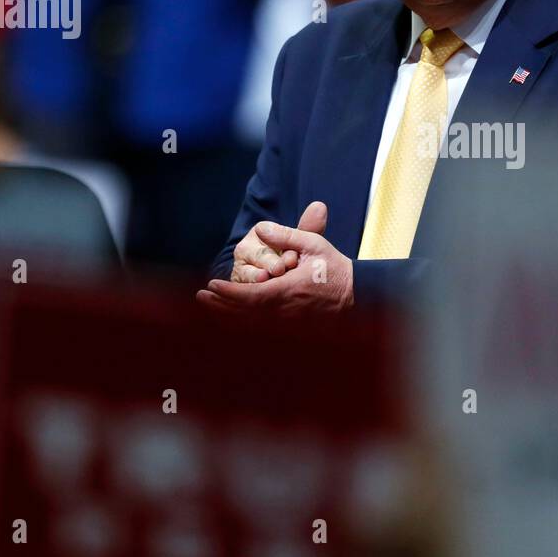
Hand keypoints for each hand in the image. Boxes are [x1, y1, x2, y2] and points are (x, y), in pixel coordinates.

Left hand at [199, 202, 354, 314]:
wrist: (356, 294)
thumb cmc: (334, 268)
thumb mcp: (314, 244)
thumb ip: (287, 234)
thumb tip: (261, 228)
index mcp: (287, 291)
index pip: (250, 296)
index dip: (228, 292)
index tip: (211, 284)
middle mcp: (284, 312)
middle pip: (244, 314)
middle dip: (220, 306)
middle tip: (201, 296)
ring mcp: (288, 323)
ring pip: (250, 324)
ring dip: (228, 315)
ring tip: (211, 304)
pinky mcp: (292, 327)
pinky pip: (262, 328)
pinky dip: (244, 322)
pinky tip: (232, 315)